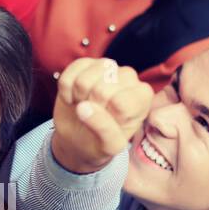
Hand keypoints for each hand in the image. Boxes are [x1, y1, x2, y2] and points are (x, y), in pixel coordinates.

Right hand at [49, 58, 152, 173]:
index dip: (106, 116)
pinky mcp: (87, 63)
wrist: (79, 138)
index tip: (105, 125)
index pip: (121, 101)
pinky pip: (71, 70)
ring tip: (84, 106)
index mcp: (142, 98)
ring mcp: (108, 67)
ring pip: (85, 78)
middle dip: (91, 107)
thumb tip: (84, 107)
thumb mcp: (110, 146)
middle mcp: (129, 78)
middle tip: (93, 116)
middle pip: (102, 89)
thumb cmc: (100, 143)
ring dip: (78, 97)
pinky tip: (74, 97)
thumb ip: (104, 130)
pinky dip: (66, 88)